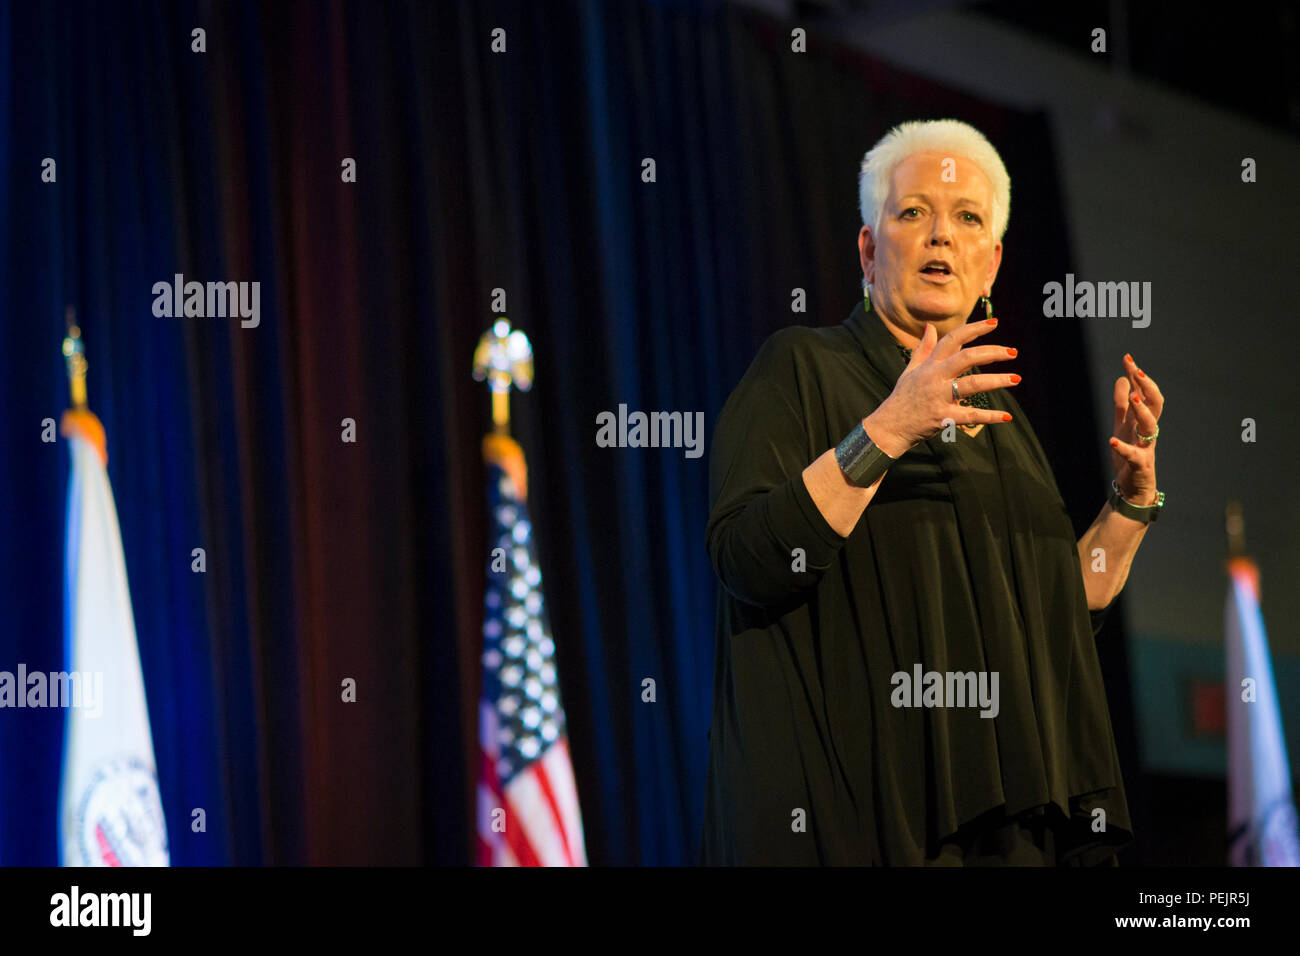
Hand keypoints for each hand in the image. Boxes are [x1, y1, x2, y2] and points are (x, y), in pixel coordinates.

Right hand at [866, 317, 1019, 456]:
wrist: (889, 427)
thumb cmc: (903, 397)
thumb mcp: (911, 370)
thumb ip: (924, 348)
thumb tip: (929, 327)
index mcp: (930, 364)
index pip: (953, 339)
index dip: (974, 329)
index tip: (994, 323)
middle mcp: (935, 377)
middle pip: (967, 358)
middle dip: (992, 352)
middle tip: (1013, 352)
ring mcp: (939, 397)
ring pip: (972, 384)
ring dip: (996, 381)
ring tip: (1016, 378)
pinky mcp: (943, 417)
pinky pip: (970, 415)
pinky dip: (989, 416)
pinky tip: (1005, 416)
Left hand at [1108, 353, 1161, 504]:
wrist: (1133, 488)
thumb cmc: (1130, 455)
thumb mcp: (1122, 426)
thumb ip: (1121, 404)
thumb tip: (1122, 378)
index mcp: (1143, 421)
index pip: (1145, 394)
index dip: (1138, 377)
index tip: (1128, 359)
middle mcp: (1147, 432)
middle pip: (1155, 405)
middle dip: (1147, 387)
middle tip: (1138, 371)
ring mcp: (1146, 448)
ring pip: (1151, 427)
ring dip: (1143, 412)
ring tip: (1134, 399)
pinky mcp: (1140, 465)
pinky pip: (1134, 455)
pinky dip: (1124, 448)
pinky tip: (1112, 441)